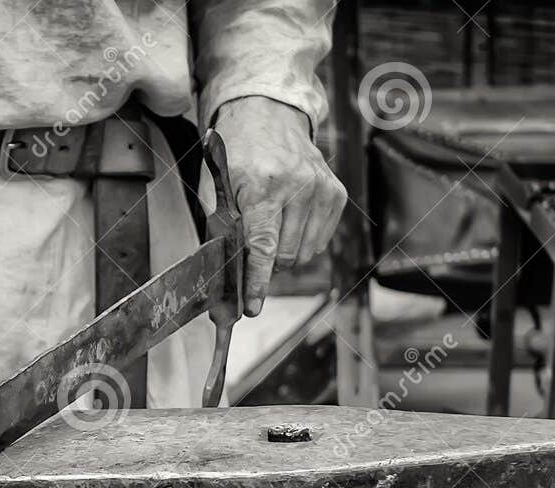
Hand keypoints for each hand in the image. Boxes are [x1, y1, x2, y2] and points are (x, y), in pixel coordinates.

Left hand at [213, 96, 346, 316]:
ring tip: (270, 233)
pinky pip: (320, 241)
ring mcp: (321, 190)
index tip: (252, 308)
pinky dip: (302, 242)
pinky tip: (289, 224)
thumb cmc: (237, 153)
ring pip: (305, 254)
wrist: (268, 113)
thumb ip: (223, 229)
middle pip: (286, 257)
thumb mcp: (218, 187)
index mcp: (262, 187)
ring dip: (285, 256)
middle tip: (253, 254)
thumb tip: (227, 274)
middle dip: (268, 266)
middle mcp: (298, 187)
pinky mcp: (336, 193)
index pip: (263, 248)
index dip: (257, 283)